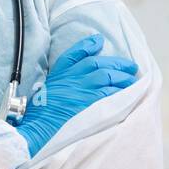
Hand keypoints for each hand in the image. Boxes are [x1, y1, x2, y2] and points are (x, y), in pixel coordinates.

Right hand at [15, 33, 137, 157]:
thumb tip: (71, 81)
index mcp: (58, 75)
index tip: (99, 41)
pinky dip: (119, 90)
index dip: (87, 45)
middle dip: (117, 63)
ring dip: (122, 77)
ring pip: (106, 75)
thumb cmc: (38, 115)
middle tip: (130, 66)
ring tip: (132, 80)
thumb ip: (58, 84)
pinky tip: (126, 93)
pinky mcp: (88, 101)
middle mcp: (70, 78)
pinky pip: (109, 92)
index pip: (74, 54)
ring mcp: (80, 89)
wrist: (37, 127)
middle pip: (97, 63)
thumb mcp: (43, 92)